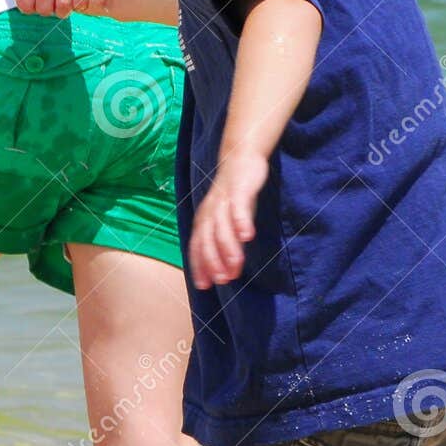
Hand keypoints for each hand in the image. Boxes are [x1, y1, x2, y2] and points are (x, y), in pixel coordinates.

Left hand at [189, 152, 268, 289]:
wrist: (239, 159)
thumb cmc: (233, 196)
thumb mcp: (226, 220)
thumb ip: (226, 242)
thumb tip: (228, 270)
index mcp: (203, 220)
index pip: (197, 247)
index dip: (200, 267)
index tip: (204, 286)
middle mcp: (209, 212)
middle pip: (207, 239)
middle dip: (213, 261)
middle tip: (223, 279)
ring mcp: (223, 201)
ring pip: (222, 226)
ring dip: (228, 247)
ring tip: (236, 264)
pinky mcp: (239, 190)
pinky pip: (239, 207)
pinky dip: (241, 222)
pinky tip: (248, 236)